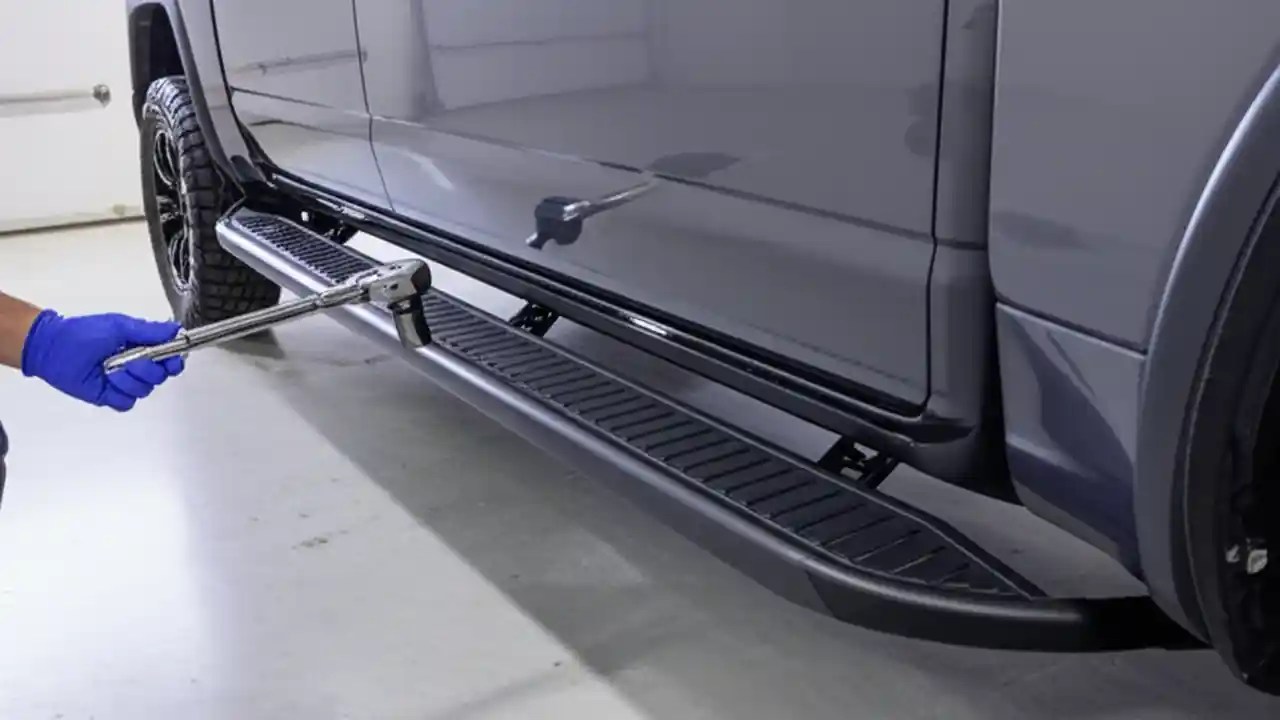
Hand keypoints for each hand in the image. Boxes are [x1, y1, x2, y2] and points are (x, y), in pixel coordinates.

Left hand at [21, 310, 185, 411]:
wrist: (53, 349)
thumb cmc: (82, 333)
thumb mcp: (119, 325)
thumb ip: (149, 330)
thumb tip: (174, 330)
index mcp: (142, 346)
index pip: (170, 358)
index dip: (174, 361)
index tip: (171, 359)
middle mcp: (137, 365)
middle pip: (160, 376)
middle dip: (146, 368)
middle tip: (130, 359)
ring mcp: (125, 382)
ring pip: (144, 390)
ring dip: (127, 379)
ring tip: (110, 368)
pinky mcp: (112, 396)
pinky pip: (127, 402)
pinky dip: (117, 393)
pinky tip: (106, 381)